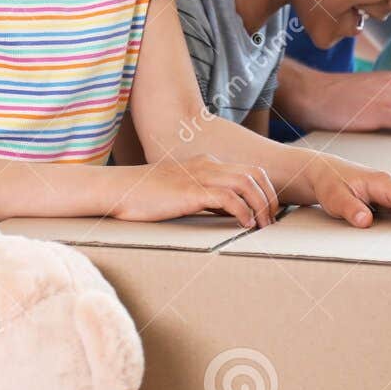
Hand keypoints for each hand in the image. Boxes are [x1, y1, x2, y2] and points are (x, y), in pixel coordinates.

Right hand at [110, 155, 278, 227]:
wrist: (119, 189)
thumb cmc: (146, 195)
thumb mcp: (182, 192)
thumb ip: (205, 197)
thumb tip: (229, 213)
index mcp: (206, 163)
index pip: (249, 170)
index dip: (265, 191)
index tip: (267, 211)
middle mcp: (208, 165)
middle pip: (255, 174)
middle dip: (269, 198)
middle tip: (271, 221)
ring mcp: (200, 176)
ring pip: (247, 184)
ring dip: (261, 206)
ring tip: (262, 226)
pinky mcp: (191, 191)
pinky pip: (229, 198)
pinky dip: (243, 211)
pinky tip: (244, 225)